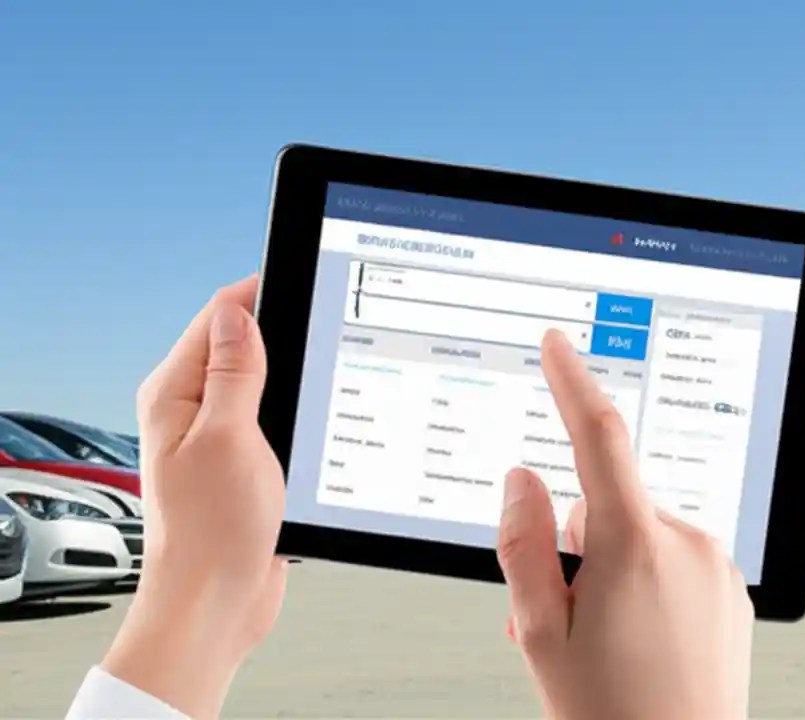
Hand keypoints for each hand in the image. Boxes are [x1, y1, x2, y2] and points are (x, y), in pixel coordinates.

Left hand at [101, 276, 287, 718]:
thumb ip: (236, 373)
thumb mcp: (228, 438)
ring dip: (296, 376)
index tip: (307, 281)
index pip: (221, 315)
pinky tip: (321, 419)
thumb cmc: (211, 532)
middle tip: (328, 333)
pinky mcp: (247, 460)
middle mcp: (194, 407)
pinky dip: (300, 411)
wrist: (218, 600)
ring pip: (267, 380)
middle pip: (246, 342)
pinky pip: (277, 416)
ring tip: (326, 376)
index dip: (264, 292)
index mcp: (176, 391)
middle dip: (287, 333)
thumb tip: (241, 314)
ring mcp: (221, 434)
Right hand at [497, 330, 753, 719]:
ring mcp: (716, 566)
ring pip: (641, 533)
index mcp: (633, 545)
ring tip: (606, 639)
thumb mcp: (539, 633)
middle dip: (577, 542)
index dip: (571, 382)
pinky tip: (643, 641)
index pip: (598, 437)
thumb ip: (523, 545)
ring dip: (614, 565)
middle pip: (609, 503)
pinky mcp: (732, 590)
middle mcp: (686, 542)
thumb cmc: (609, 716)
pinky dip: (650, 583)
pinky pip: (676, 560)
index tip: (557, 343)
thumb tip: (523, 480)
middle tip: (564, 615)